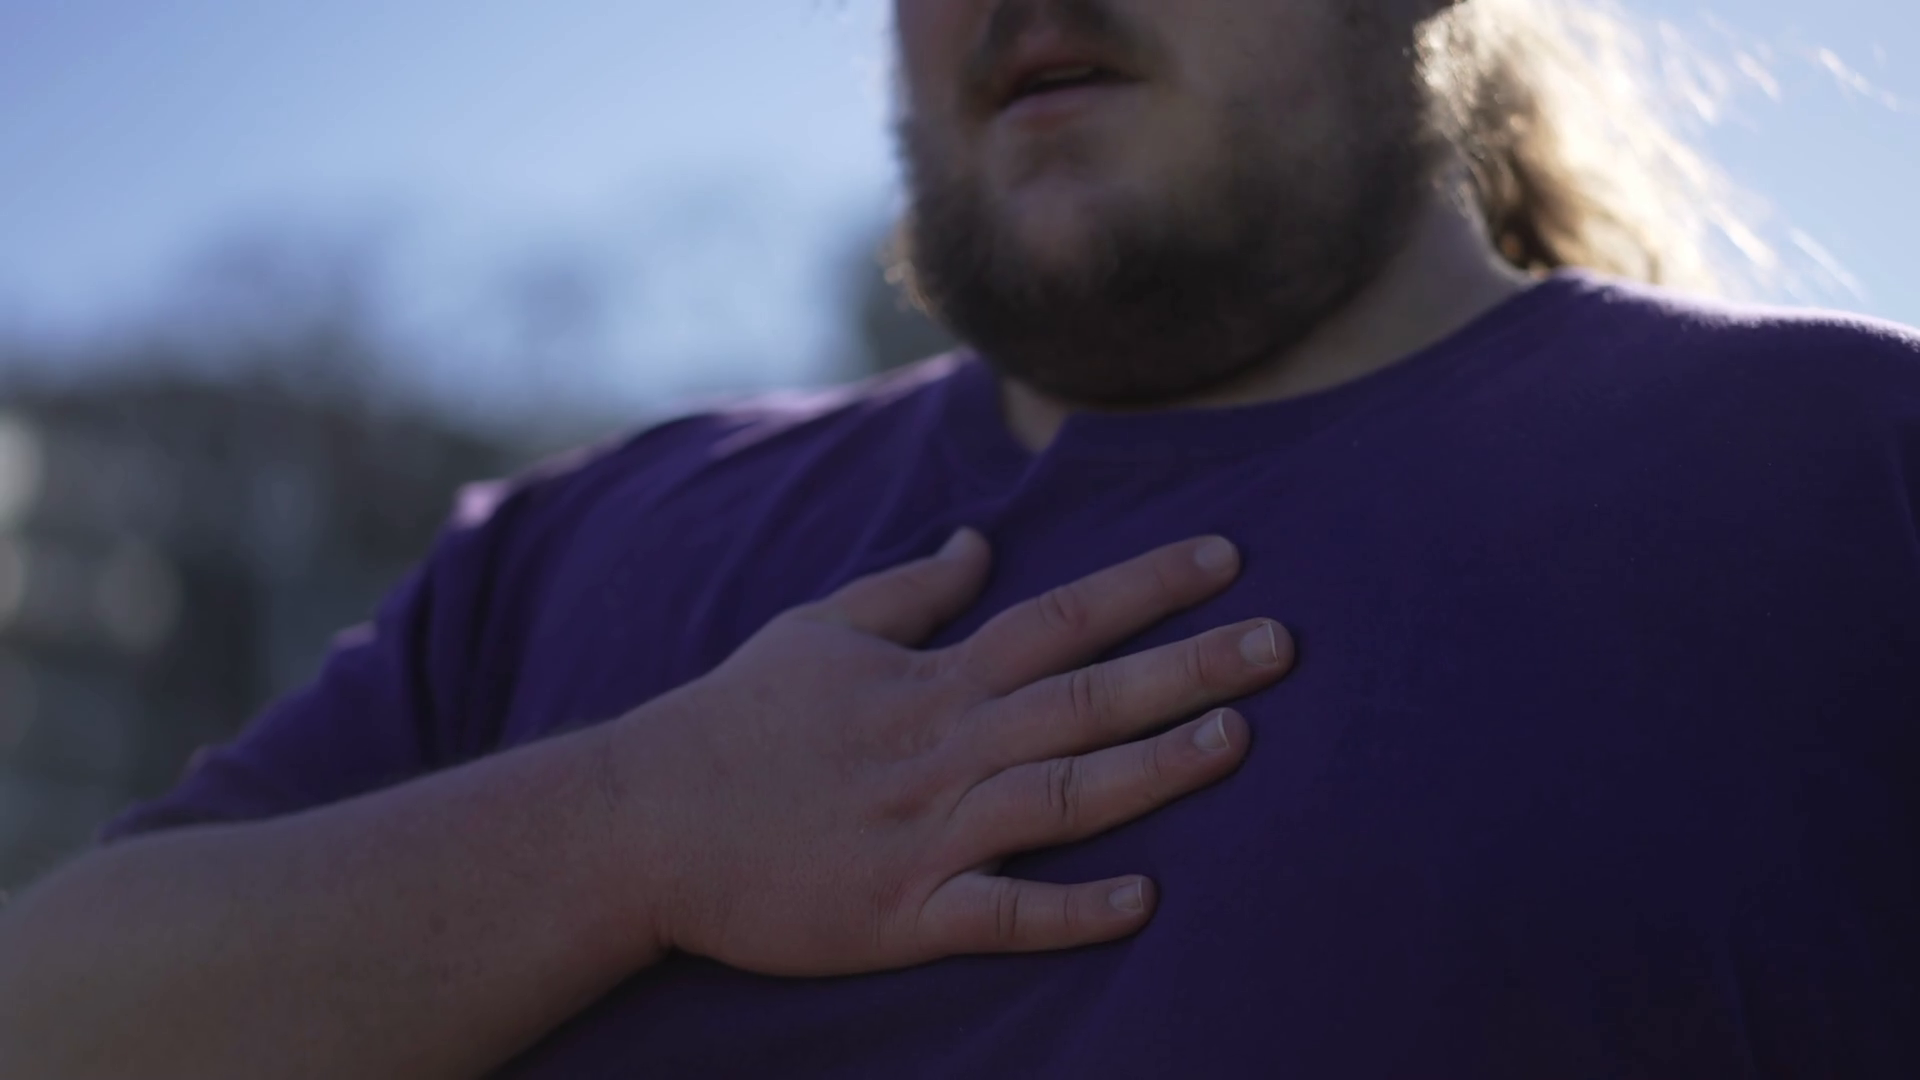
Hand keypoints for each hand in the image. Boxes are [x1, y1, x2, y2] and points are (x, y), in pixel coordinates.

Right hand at [605, 529, 1293, 976]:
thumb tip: (980, 541)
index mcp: (931, 677)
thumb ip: (910, 588)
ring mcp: (928, 832)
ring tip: (1238, 742)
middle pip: (1085, 699)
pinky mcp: (903, 913)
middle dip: (1188, 668)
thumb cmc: (737, 719)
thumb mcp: (820, 627)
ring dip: (1152, 770)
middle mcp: (944, 746)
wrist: (649, 821)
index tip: (1227, 558)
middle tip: (1281, 644)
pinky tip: (1142, 902)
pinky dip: (1070, 910)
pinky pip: (1001, 914)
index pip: (1060, 617)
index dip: (1147, 586)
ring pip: (1060, 796)